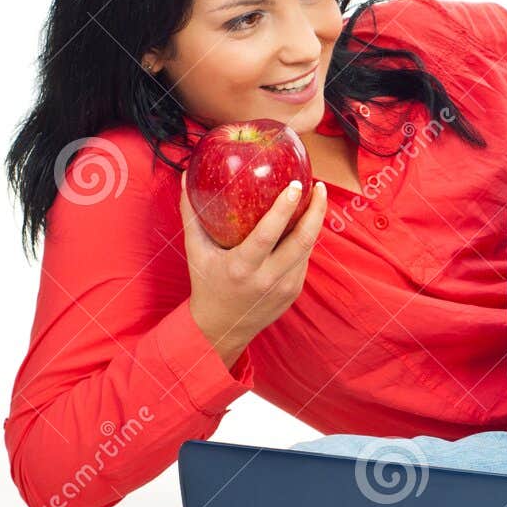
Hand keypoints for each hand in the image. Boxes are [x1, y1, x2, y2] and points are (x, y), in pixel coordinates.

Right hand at [180, 179, 328, 368]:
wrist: (221, 329)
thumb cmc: (206, 284)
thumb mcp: (195, 251)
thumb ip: (191, 215)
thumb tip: (186, 177)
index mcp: (242, 267)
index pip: (268, 234)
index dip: (284, 208)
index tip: (297, 184)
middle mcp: (267, 279)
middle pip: (302, 241)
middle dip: (316, 211)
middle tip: (319, 186)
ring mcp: (284, 288)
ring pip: (308, 249)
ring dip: (315, 222)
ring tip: (317, 197)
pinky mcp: (294, 292)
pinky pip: (305, 260)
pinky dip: (307, 239)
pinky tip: (307, 221)